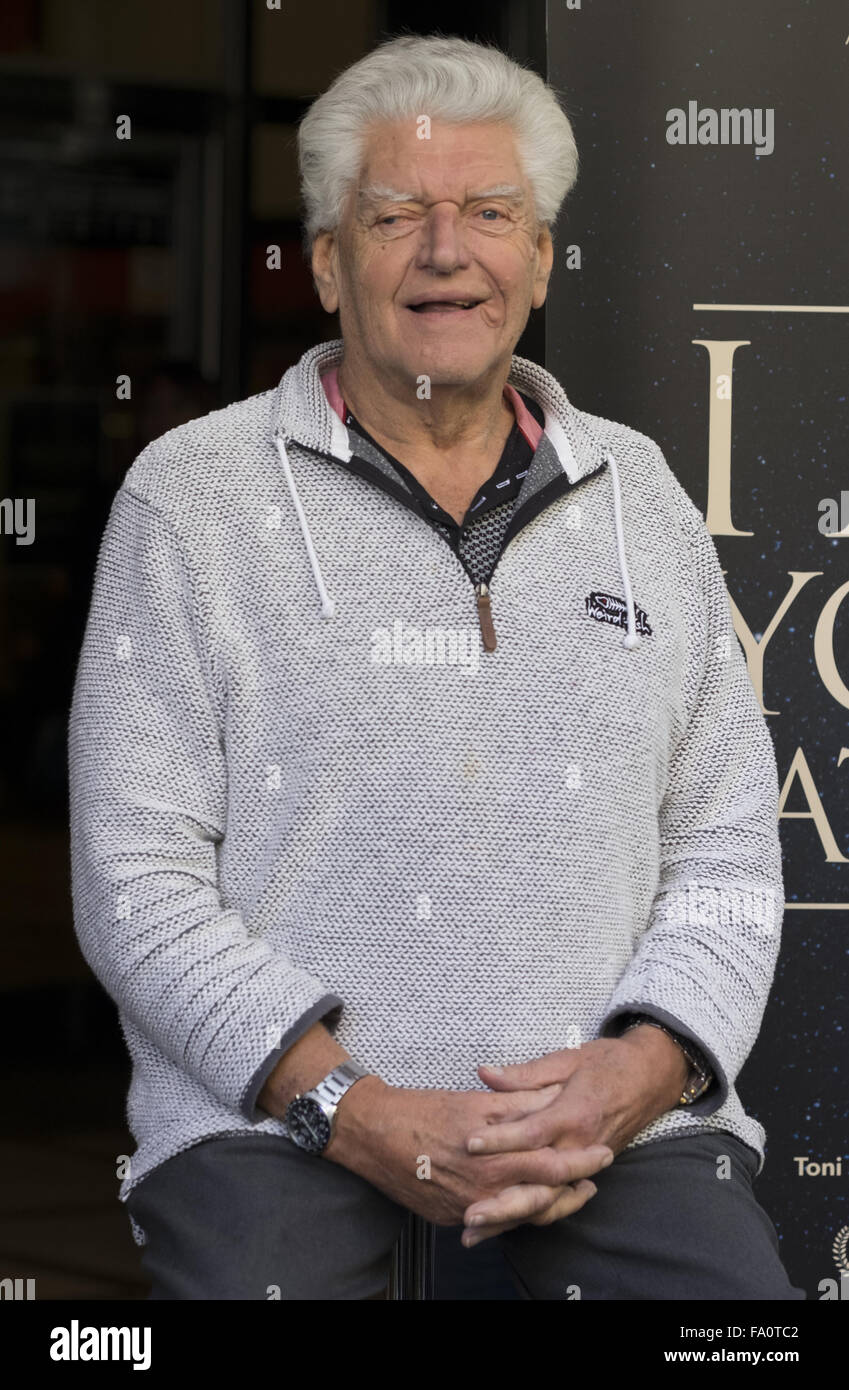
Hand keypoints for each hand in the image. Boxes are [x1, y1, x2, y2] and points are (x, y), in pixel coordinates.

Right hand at [324, 1077, 613, 1229]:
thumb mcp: (475, 1100)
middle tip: (593, 1183)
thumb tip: (556, 1095)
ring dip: (548, 1206)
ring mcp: (468, 1208)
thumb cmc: (422, 1110)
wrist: (371, 1134)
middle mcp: (484, 1187)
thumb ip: (519, 1102)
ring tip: (568, 1195)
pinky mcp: (452, 1217)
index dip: (581, 1161)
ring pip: (521, 1215)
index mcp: (494, 1154)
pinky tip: (527, 1208)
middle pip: (542, 1197)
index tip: (603, 1153)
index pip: (551, 1164)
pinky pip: (493, 1222)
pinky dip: (513, 1215)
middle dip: (572, 1191)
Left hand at [460, 1029, 688, 1244]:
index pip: (532, 1133)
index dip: (501, 1140)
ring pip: (547, 1200)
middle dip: (505, 1200)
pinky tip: (501, 1227)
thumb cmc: (608, 1064)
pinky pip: (558, 1199)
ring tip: (476, 1232)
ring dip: (513, 1217)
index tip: (469, 1145)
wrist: (652, 1078)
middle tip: (469, 1213)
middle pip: (540, 1181)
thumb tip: (485, 1073)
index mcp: (574, 1113)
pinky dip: (530, 1215)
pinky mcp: (587, 1172)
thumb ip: (525, 1074)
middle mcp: (581, 1145)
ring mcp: (585, 1163)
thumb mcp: (567, 1060)